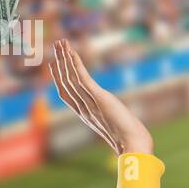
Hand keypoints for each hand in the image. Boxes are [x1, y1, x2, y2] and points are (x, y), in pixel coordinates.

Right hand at [50, 39, 153, 155]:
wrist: (134, 145)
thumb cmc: (131, 141)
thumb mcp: (117, 129)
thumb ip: (113, 123)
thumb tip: (124, 125)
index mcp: (85, 115)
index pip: (66, 95)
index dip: (59, 79)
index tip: (54, 65)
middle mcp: (83, 108)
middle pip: (65, 82)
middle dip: (60, 63)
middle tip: (57, 46)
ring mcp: (89, 102)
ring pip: (71, 77)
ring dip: (66, 58)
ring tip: (61, 42)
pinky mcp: (99, 97)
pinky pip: (82, 77)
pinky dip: (76, 64)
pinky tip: (71, 52)